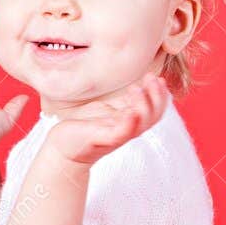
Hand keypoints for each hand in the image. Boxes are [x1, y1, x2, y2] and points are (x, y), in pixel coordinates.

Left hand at [47, 71, 169, 166]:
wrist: (64, 147)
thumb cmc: (85, 128)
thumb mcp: (107, 110)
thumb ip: (122, 102)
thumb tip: (135, 84)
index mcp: (131, 122)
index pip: (155, 110)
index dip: (161, 94)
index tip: (157, 77)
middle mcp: (128, 130)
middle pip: (154, 117)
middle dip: (157, 96)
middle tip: (150, 78)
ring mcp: (117, 136)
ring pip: (141, 125)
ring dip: (144, 106)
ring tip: (135, 89)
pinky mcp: (104, 140)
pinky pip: (122, 133)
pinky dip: (129, 123)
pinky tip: (131, 112)